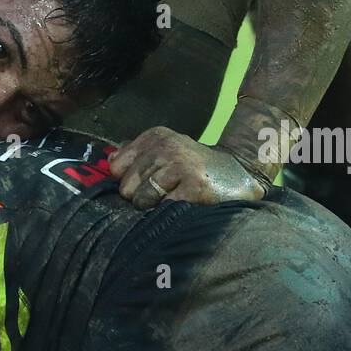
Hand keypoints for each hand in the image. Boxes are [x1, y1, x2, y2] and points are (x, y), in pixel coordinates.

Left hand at [109, 127, 266, 208]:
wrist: (241, 170)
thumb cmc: (193, 166)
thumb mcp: (165, 151)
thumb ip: (135, 155)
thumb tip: (109, 163)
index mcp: (155, 137)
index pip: (116, 167)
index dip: (128, 181)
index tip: (146, 182)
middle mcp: (166, 147)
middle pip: (126, 187)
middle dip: (141, 197)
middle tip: (165, 192)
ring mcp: (180, 165)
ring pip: (142, 200)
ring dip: (156, 207)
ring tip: (176, 197)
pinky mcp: (194, 186)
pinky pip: (163, 209)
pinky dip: (170, 213)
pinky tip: (185, 205)